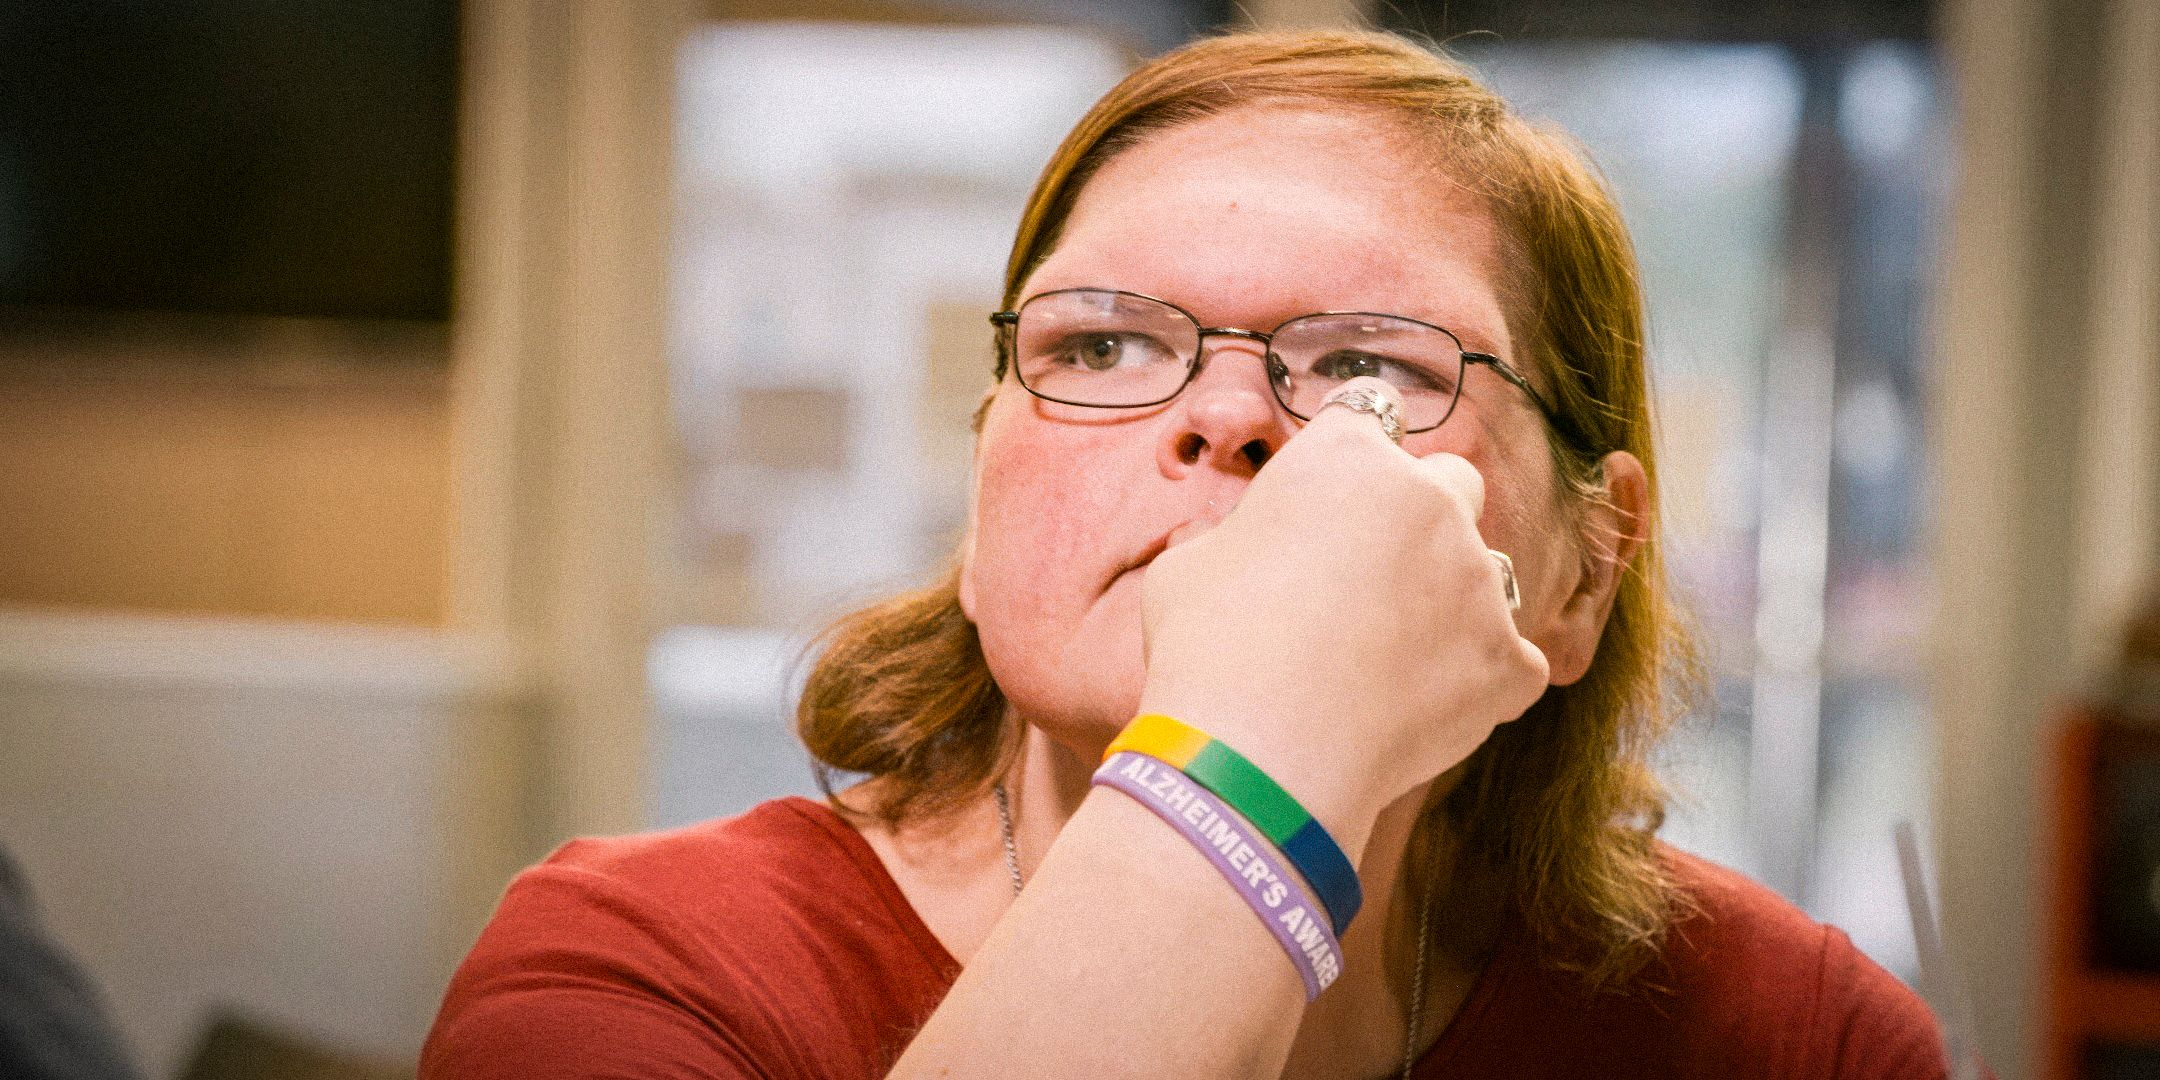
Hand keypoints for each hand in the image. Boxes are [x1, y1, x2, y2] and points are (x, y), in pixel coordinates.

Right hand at [1136, 378, 1549, 835]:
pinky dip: (1473, 684)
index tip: (1332, 502)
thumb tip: (1249, 549)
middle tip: (1371, 577)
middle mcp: (1428, 498)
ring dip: (1450, 600)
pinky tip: (1414, 713)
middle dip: (1421, 517)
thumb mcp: (1190, 565)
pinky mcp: (1507, 660)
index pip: (1366, 421)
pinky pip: (1507, 663)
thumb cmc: (1208, 648)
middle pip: (1451, 482)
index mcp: (1347, 455)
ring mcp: (1479, 578)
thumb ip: (1243, 536)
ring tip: (1388, 659)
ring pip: (1484, 573)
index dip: (1346, 465)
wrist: (1257, 754)